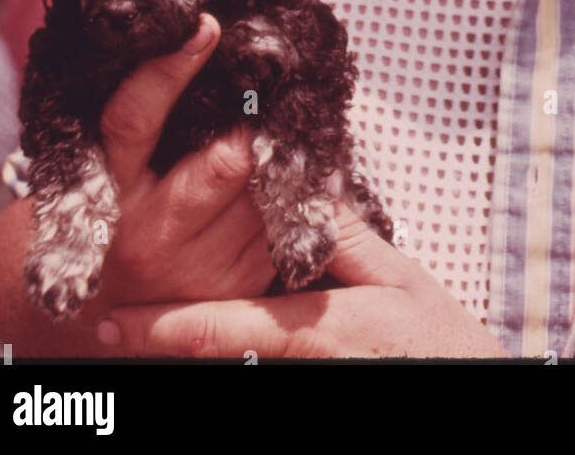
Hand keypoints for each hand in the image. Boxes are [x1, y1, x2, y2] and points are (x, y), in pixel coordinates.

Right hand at [92, 14, 275, 313]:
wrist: (116, 310)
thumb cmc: (122, 212)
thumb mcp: (117, 168)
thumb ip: (150, 119)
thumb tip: (201, 37)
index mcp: (109, 190)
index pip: (134, 118)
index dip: (169, 69)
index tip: (205, 27)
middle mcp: (149, 236)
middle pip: (226, 161)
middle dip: (250, 126)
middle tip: (262, 98)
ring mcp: (197, 270)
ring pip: (265, 190)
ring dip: (277, 160)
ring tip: (274, 139)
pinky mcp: (238, 290)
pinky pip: (284, 223)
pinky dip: (292, 194)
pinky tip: (287, 179)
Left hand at [96, 201, 510, 358]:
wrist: (466, 389)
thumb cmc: (438, 339)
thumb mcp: (396, 276)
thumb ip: (343, 233)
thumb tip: (293, 184)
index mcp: (321, 331)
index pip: (228, 330)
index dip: (164, 328)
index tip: (114, 322)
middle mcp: (301, 366)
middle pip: (217, 357)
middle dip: (161, 341)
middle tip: (108, 329)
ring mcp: (301, 380)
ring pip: (235, 363)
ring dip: (194, 344)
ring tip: (141, 328)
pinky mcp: (305, 382)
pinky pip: (261, 364)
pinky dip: (230, 350)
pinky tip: (196, 334)